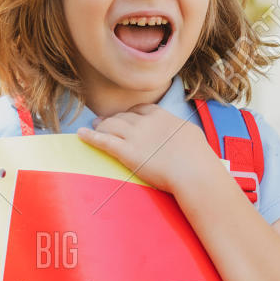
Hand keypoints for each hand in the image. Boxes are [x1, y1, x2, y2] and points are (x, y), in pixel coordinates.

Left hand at [76, 104, 222, 196]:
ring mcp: (134, 136)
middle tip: (103, 121)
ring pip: (111, 125)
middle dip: (113, 118)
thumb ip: (179, 130)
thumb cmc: (198, 157)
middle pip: (123, 116)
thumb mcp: (191, 134)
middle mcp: (145, 122)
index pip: (141, 109)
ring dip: (100, 125)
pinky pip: (103, 140)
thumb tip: (179, 132)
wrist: (193, 171)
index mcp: (162, 116)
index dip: (131, 113)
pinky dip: (90, 136)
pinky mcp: (126, 152)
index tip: (127, 117)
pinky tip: (81, 134)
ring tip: (93, 126)